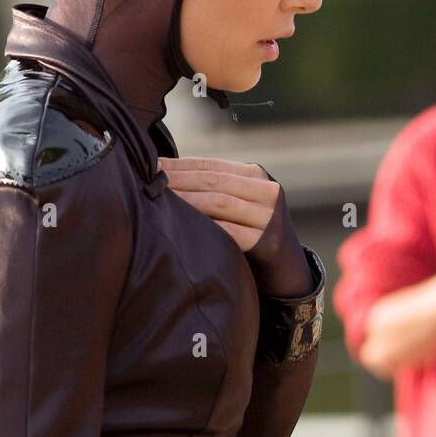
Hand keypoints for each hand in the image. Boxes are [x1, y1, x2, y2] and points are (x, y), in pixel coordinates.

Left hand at [160, 156, 312, 297]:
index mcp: (257, 175)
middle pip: (213, 181)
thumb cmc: (253, 235)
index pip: (210, 165)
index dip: (178, 165)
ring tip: (158, 202)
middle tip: (146, 183)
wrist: (289, 271)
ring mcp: (270, 216)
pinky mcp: (269, 243)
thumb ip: (215, 189)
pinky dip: (205, 228)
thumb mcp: (241, 204)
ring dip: (186, 201)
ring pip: (220, 202)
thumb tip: (163, 174)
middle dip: (177, 181)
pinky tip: (182, 228)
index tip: (148, 166)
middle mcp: (267, 190)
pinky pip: (230, 232)